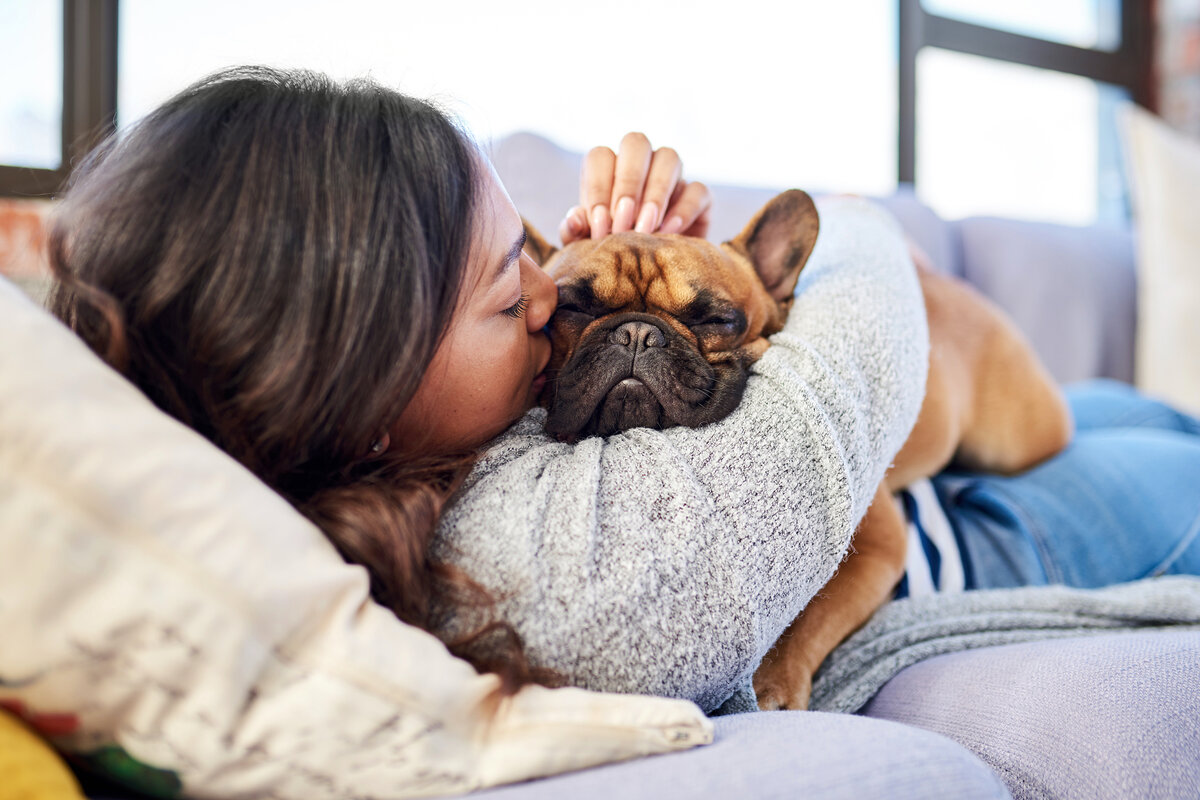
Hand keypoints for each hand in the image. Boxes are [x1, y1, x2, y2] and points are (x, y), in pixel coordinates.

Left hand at [559, 132, 711, 243]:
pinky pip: (698, 189)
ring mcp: (673, 178)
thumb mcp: (587, 248)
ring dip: (655, 193)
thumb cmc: (614, 256)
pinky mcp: (700, 198)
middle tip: (623, 223)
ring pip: (669, 157)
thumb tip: (574, 218)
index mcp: (608, 171)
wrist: (653, 279)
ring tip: (645, 229)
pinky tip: (668, 232)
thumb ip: (575, 233)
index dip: (598, 188)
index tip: (599, 226)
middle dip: (628, 182)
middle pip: (636, 143)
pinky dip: (683, 210)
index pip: (600, 157)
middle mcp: (641, 166)